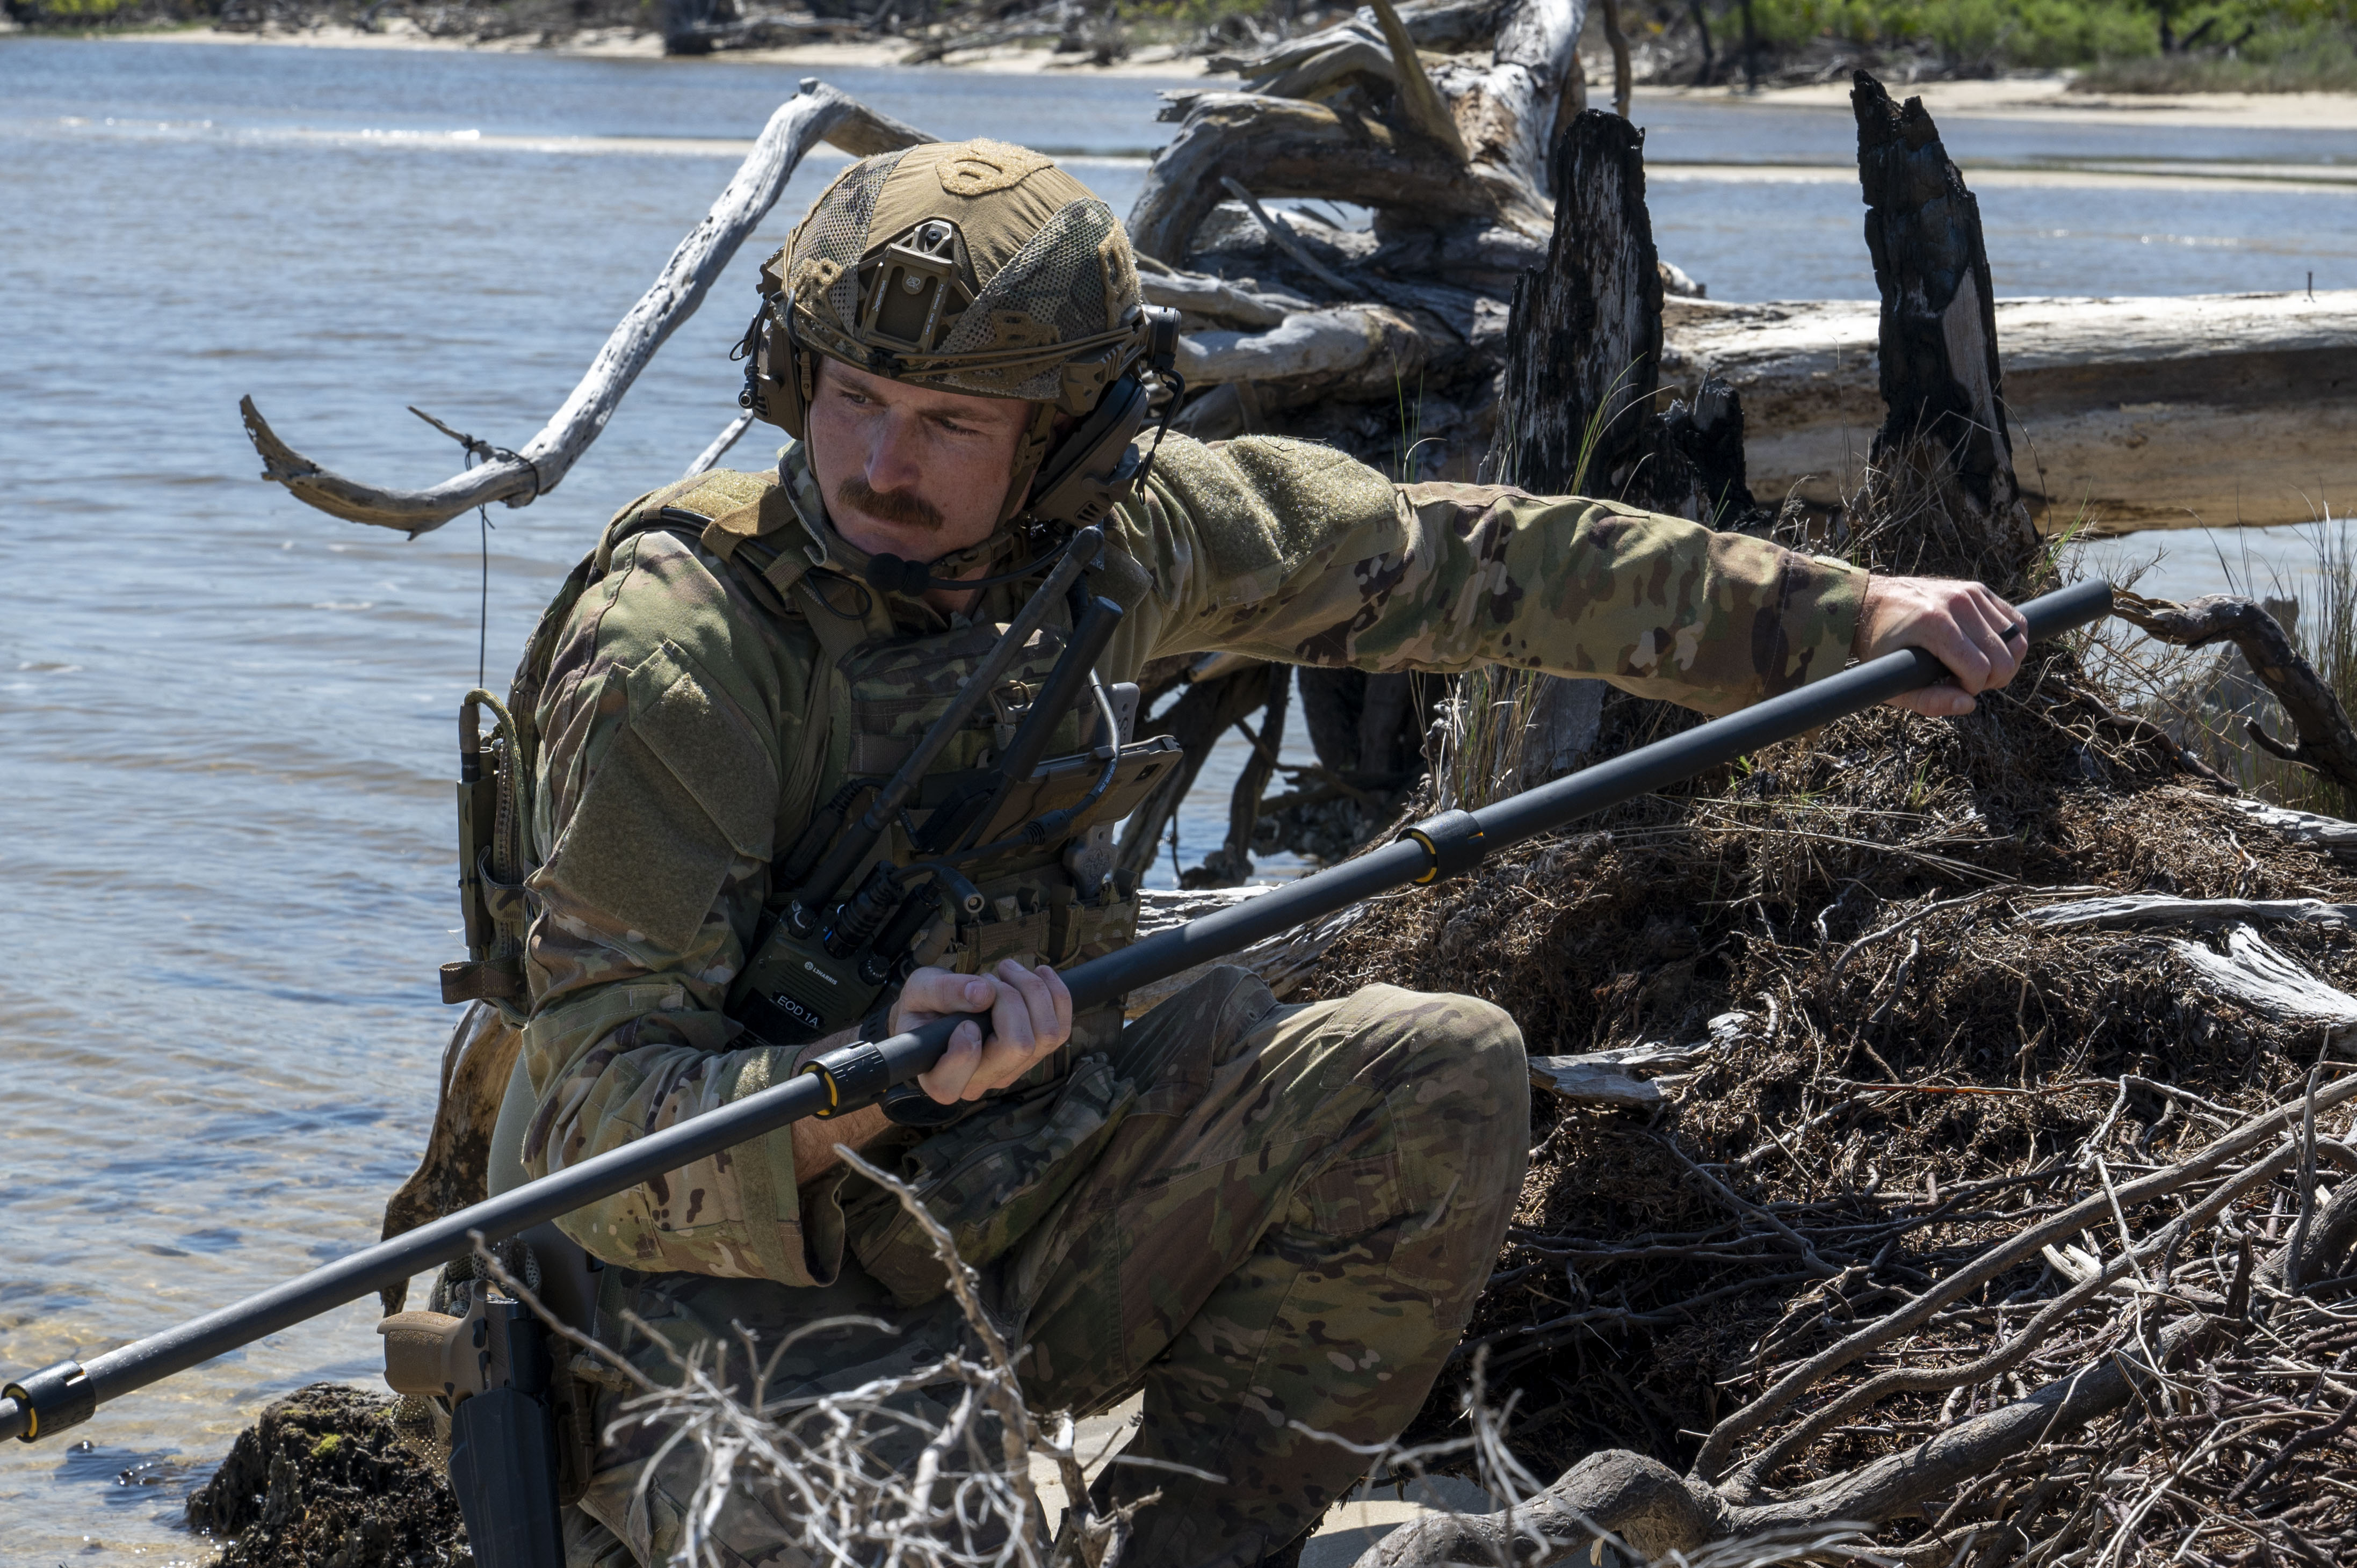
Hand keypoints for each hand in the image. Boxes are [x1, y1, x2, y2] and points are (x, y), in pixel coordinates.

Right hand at [892, 960, 1073, 1104]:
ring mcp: (1013, 1069)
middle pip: (1017, 1048)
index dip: (963, 1052)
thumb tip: (981, 995)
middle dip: (1008, 999)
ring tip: (1005, 971)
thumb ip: (941, 992)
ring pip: (1046, 1035)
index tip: (964, 1023)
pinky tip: (1038, 974)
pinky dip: (1056, 994)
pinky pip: (1061, 1029)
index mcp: (939, 1077)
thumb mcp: (919, 990)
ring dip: (1031, 991)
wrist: (946, 1007)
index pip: (952, 1085)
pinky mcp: (1035, 1053)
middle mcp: (981, 1081)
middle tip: (988, 979)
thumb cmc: (927, 1005)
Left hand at [1853, 574, 2026, 716]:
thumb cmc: (1878, 647)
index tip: (1949, 686)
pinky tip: (1986, 651)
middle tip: (1964, 680)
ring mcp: (1970, 593)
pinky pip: (2016, 622)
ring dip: (2003, 662)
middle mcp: (1957, 603)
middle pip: (2004, 657)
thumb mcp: (1891, 682)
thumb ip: (1928, 702)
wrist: (1869, 603)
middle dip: (1990, 679)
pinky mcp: (1978, 589)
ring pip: (2017, 639)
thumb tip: (1970, 704)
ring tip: (1975, 667)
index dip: (1970, 688)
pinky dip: (2010, 643)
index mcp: (1935, 624)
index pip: (1979, 669)